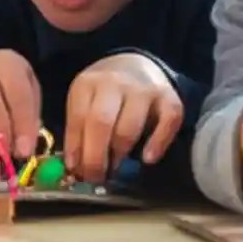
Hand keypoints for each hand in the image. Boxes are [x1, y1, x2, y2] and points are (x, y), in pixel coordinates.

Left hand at [65, 53, 183, 182]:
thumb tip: (74, 167)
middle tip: (95, 177)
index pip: (78, 118)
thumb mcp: (83, 102)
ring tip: (114, 167)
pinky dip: (158, 142)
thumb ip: (77, 130)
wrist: (135, 64)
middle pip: (101, 122)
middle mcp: (115, 83)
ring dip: (119, 153)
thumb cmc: (104, 93)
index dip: (75, 148)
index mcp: (88, 83)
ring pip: (130, 127)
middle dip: (95, 157)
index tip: (75, 170)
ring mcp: (143, 89)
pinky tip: (147, 159)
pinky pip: (168, 121)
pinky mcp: (169, 97)